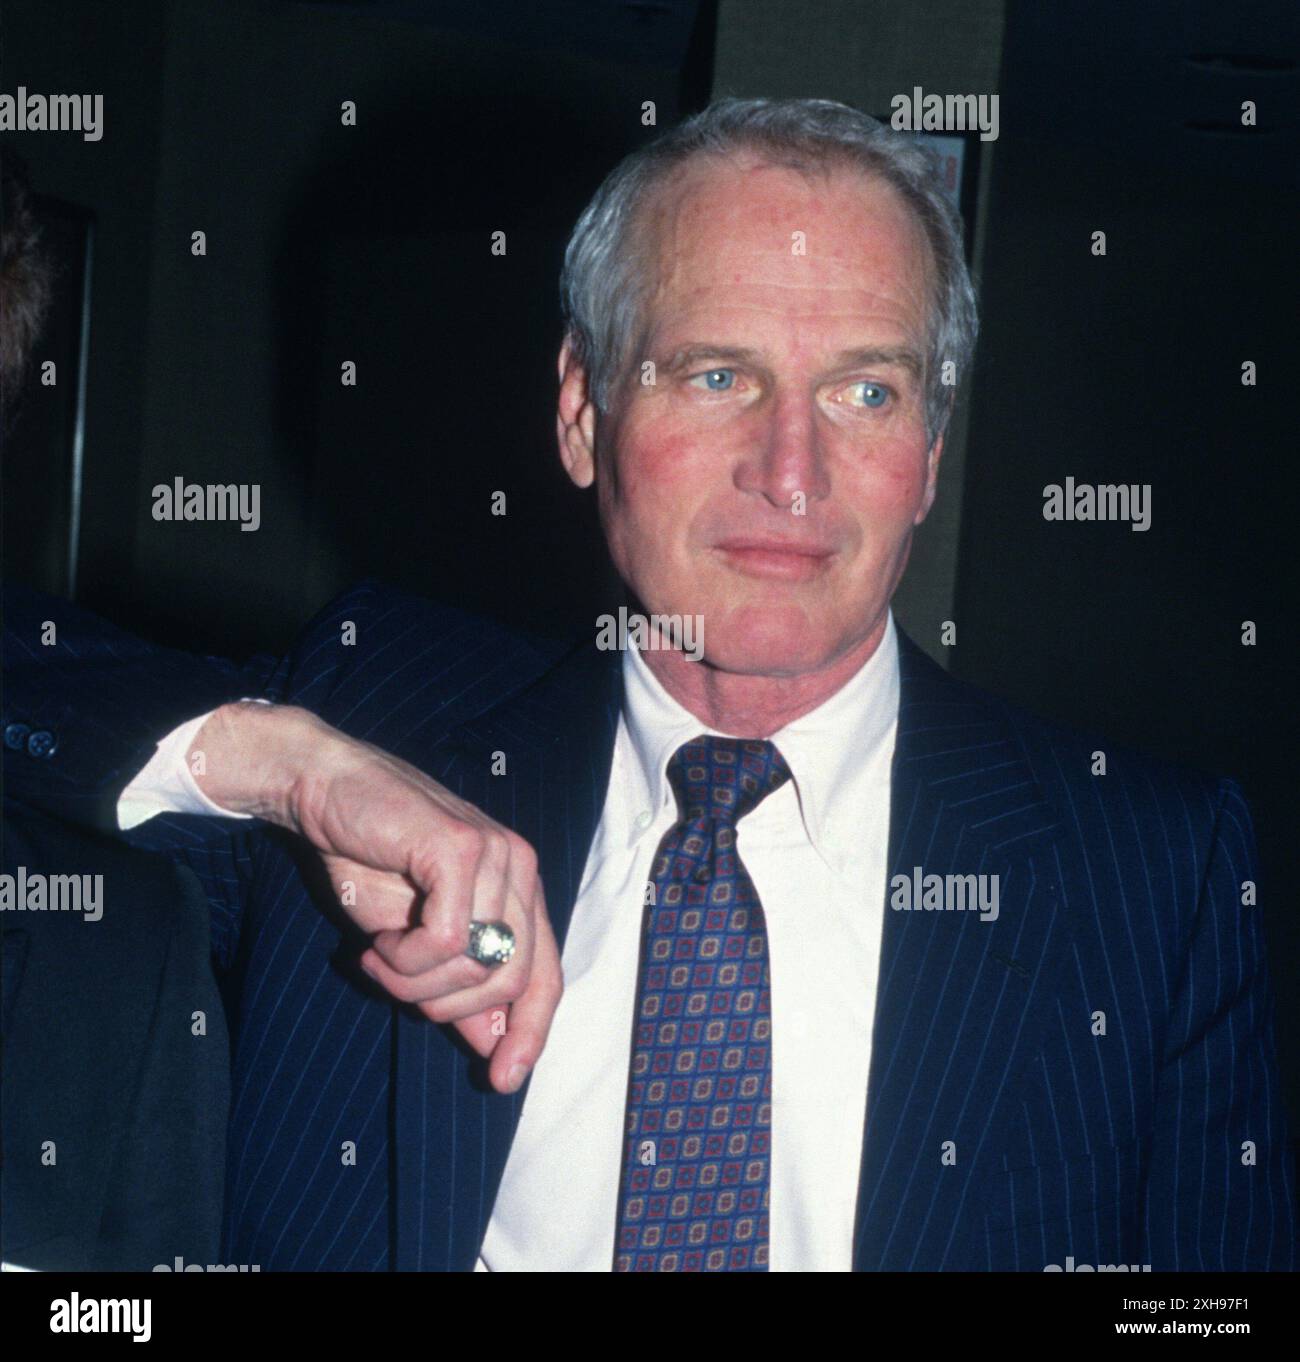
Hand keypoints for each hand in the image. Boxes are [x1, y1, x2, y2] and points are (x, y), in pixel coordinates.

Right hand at [191, 701, 560, 1092]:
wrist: (321, 790)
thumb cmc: (367, 861)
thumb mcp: (414, 942)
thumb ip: (458, 986)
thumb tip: (494, 1046)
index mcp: (518, 890)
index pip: (545, 977)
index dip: (530, 1034)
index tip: (502, 1080)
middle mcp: (520, 868)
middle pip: (510, 980)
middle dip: (445, 1005)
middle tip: (392, 981)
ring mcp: (497, 853)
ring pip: (476, 964)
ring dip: (414, 981)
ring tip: (380, 953)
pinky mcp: (463, 846)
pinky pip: (445, 939)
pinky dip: (403, 956)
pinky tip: (378, 938)